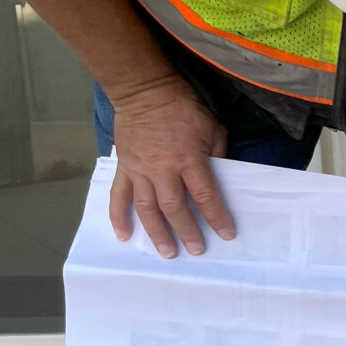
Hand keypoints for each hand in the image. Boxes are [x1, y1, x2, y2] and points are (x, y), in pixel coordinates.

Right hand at [107, 77, 234, 257]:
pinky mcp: (124, 167)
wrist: (145, 92)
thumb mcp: (212, 129)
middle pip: (174, 208)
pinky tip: (124, 236)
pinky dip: (118, 217)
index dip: (217, 217)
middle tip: (196, 251)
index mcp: (189, 160)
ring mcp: (140, 170)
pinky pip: (119, 196)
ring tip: (167, 252)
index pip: (206, 196)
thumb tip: (221, 181)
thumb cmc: (184, 109)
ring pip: (146, 208)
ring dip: (156, 233)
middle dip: (187, 232)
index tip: (226, 234)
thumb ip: (217, 157)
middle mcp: (163, 169)